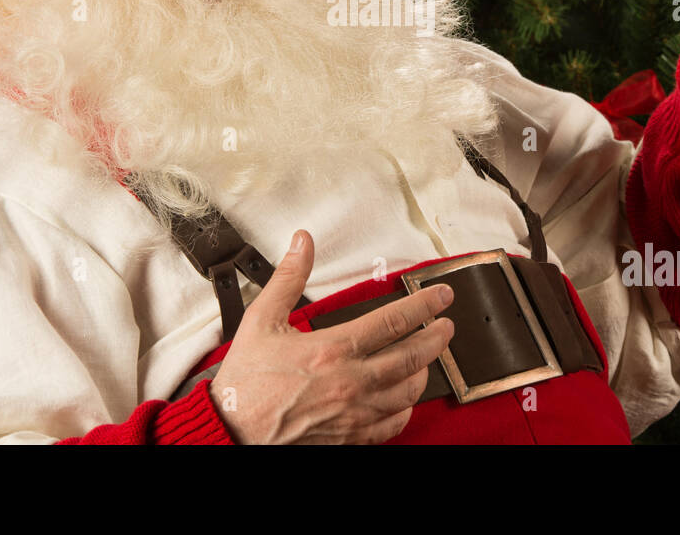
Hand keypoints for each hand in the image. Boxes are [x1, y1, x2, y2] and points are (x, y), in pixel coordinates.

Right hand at [207, 230, 454, 444]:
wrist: (232, 432)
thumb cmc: (246, 381)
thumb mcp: (262, 320)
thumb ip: (288, 278)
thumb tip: (302, 243)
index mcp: (334, 350)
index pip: (394, 321)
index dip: (425, 305)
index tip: (442, 296)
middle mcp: (351, 383)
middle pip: (413, 356)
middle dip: (437, 337)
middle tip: (447, 325)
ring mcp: (354, 414)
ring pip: (409, 391)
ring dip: (425, 370)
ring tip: (428, 356)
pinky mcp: (351, 437)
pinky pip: (394, 424)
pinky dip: (407, 408)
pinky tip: (405, 397)